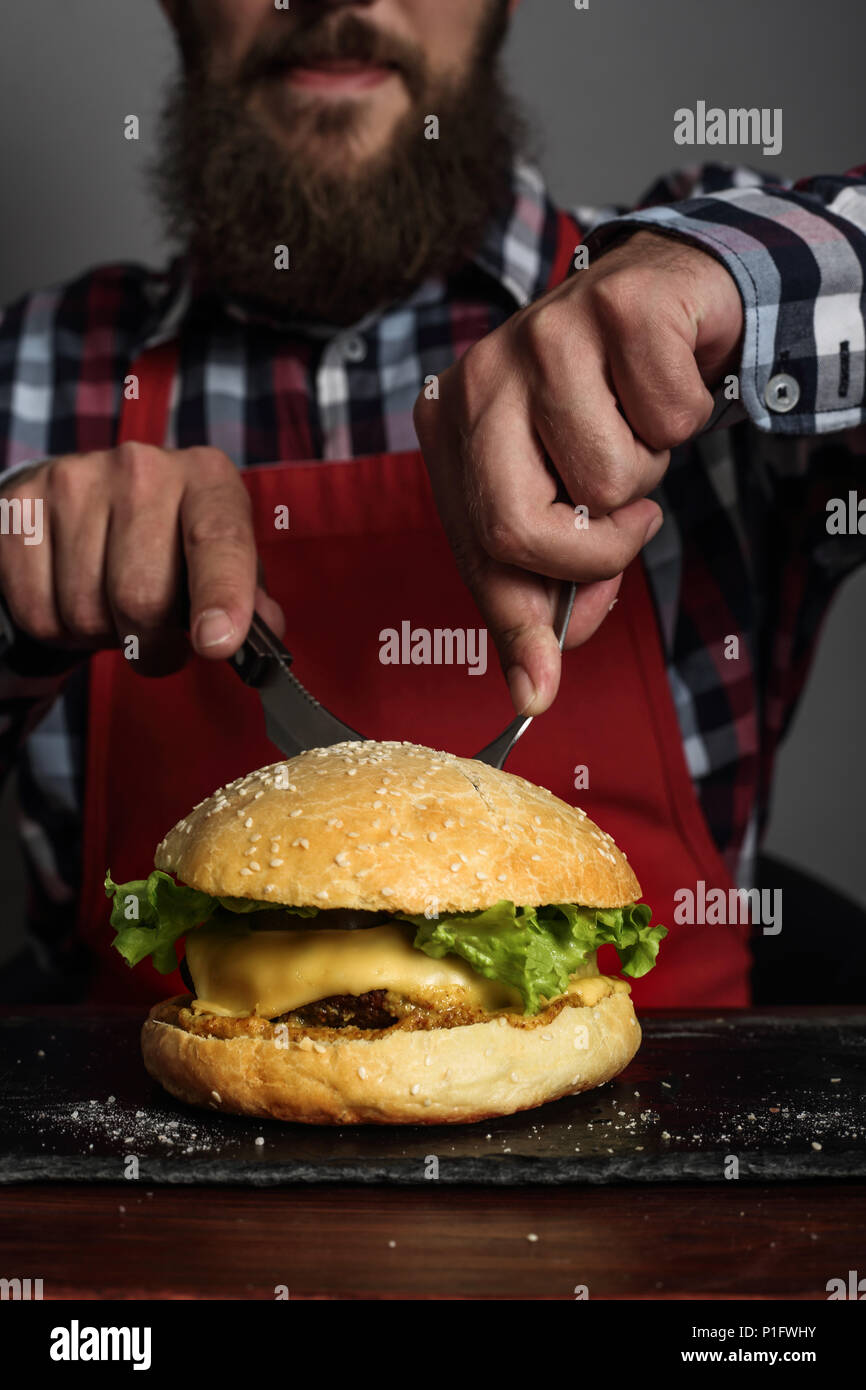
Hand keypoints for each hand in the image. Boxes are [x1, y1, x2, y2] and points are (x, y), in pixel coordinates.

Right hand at [0, 443, 284, 675]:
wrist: (87, 507)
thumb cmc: (169, 545)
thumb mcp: (221, 561)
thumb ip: (248, 598)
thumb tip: (264, 631)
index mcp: (206, 478)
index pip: (218, 539)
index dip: (220, 595)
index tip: (217, 642)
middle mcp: (142, 467)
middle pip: (141, 596)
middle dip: (154, 645)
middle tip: (159, 642)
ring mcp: (74, 481)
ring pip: (86, 612)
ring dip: (105, 636)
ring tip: (116, 609)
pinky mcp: (20, 509)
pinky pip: (39, 611)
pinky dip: (60, 630)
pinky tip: (75, 598)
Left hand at [413, 229, 742, 714]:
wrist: (670, 297)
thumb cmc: (611, 408)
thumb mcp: (570, 501)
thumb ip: (550, 584)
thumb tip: (536, 683)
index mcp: (455, 428)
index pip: (476, 547)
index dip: (515, 622)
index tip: (537, 690)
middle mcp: (481, 378)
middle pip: (514, 526)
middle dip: (593, 553)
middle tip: (630, 523)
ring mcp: (542, 334)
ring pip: (605, 478)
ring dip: (648, 471)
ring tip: (637, 425)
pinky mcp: (615, 305)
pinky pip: (668, 417)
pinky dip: (688, 414)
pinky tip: (665, 382)